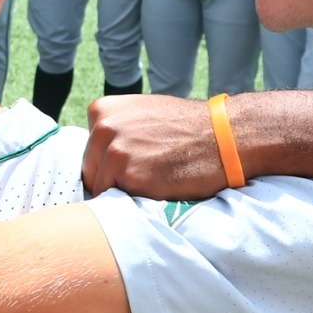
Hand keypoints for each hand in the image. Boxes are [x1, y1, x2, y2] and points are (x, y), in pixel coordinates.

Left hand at [83, 93, 228, 197]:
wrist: (224, 135)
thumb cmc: (185, 127)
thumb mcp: (140, 113)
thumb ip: (114, 128)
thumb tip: (94, 156)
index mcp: (101, 111)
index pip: (88, 152)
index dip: (107, 164)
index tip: (132, 161)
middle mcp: (102, 129)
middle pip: (91, 173)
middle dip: (112, 180)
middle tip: (146, 174)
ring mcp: (115, 153)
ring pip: (103, 189)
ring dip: (125, 192)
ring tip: (154, 178)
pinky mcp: (130, 178)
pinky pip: (121, 201)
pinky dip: (138, 199)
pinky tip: (160, 185)